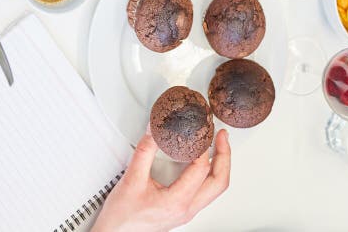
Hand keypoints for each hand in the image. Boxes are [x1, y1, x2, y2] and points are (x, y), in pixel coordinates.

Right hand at [92, 130, 230, 231]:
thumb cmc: (121, 217)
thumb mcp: (131, 179)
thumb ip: (145, 151)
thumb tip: (154, 130)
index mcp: (177, 202)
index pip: (201, 170)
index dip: (203, 148)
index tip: (200, 133)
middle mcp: (186, 209)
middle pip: (219, 182)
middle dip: (225, 156)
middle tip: (222, 136)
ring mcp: (186, 212)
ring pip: (215, 189)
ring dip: (220, 166)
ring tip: (218, 146)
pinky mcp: (182, 211)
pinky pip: (206, 192)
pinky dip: (210, 174)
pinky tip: (204, 163)